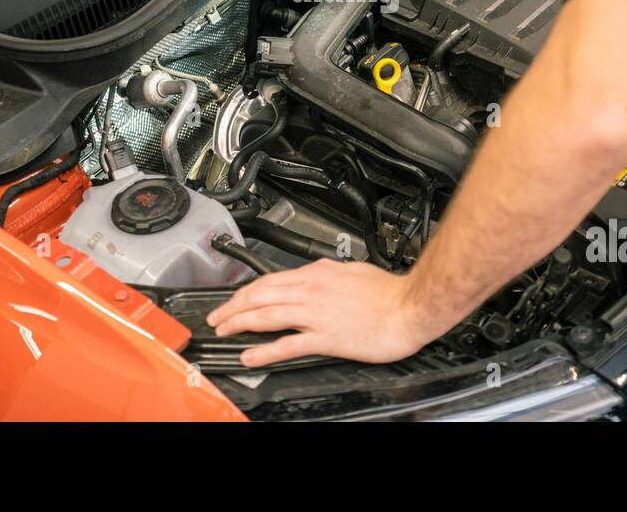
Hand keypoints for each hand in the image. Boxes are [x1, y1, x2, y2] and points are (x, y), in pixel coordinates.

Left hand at [206, 259, 441, 367]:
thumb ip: (329, 272)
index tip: (234, 299)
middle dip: (233, 307)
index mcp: (318, 274)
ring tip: (224, 332)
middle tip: (217, 317)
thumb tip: (317, 272)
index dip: (247, 291)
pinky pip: (287, 344)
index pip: (270, 280)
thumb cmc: (388, 292)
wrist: (409, 307)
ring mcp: (316, 314)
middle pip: (260, 296)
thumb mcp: (352, 270)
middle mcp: (311, 291)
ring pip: (267, 316)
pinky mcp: (325, 337)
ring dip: (240, 324)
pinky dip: (264, 351)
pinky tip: (251, 356)